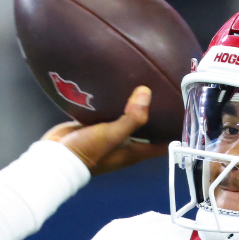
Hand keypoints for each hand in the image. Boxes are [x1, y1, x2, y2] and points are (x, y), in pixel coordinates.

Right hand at [41, 86, 169, 175]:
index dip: (173, 131)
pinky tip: (117, 85)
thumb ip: (131, 117)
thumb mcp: (112, 135)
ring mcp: (109, 135)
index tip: (183, 112)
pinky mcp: (94, 125)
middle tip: (164, 90)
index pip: (161, 143)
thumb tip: (147, 93)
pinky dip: (114, 102)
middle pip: (146, 128)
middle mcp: (125, 144)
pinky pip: (109, 112)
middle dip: (155, 113)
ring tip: (144, 83)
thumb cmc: (88, 151)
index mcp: (134, 151)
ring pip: (127, 118)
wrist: (55, 156)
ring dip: (134, 105)